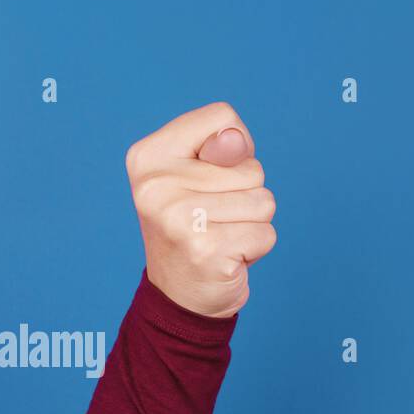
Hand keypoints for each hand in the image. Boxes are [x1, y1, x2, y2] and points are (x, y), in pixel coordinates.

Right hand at [125, 102, 276, 318]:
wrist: (177, 296)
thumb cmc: (192, 227)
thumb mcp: (197, 175)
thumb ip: (222, 149)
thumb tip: (236, 142)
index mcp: (147, 156)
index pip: (222, 116)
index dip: (233, 146)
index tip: (208, 178)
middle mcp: (156, 185)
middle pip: (250, 165)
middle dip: (244, 193)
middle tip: (210, 219)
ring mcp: (179, 218)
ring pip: (262, 199)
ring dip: (252, 222)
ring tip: (220, 236)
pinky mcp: (206, 249)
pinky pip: (266, 233)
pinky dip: (256, 248)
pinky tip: (227, 257)